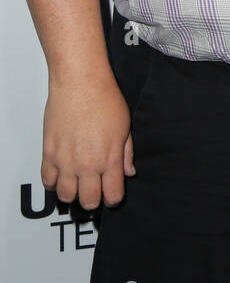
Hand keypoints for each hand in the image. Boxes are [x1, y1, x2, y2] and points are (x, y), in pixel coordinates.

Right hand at [41, 72, 135, 210]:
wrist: (80, 81)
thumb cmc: (104, 98)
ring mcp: (66, 160)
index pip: (113, 195)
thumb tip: (128, 172)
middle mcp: (87, 163)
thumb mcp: (125, 126)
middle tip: (94, 192)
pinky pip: (47, 180)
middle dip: (93, 201)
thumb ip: (126, 153)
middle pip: (89, 201)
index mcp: (110, 158)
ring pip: (66, 196)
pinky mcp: (49, 152)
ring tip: (77, 184)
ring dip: (72, 194)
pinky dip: (53, 183)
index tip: (112, 194)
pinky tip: (61, 176)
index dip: (113, 198)